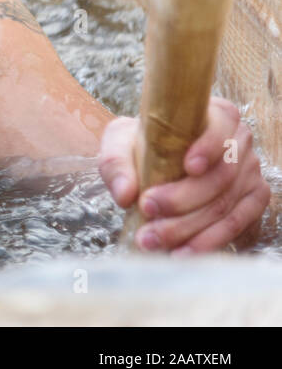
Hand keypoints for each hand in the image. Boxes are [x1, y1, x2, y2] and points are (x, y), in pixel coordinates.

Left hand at [99, 95, 270, 253]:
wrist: (150, 160)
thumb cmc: (140, 145)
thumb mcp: (119, 142)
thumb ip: (116, 162)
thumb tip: (125, 194)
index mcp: (215, 115)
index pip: (221, 125)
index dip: (209, 147)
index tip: (189, 166)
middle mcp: (239, 142)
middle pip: (219, 176)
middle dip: (182, 199)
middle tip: (147, 210)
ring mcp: (249, 173)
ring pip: (224, 206)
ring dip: (187, 227)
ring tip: (152, 239)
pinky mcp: (252, 201)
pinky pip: (235, 225)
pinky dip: (206, 242)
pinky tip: (181, 253)